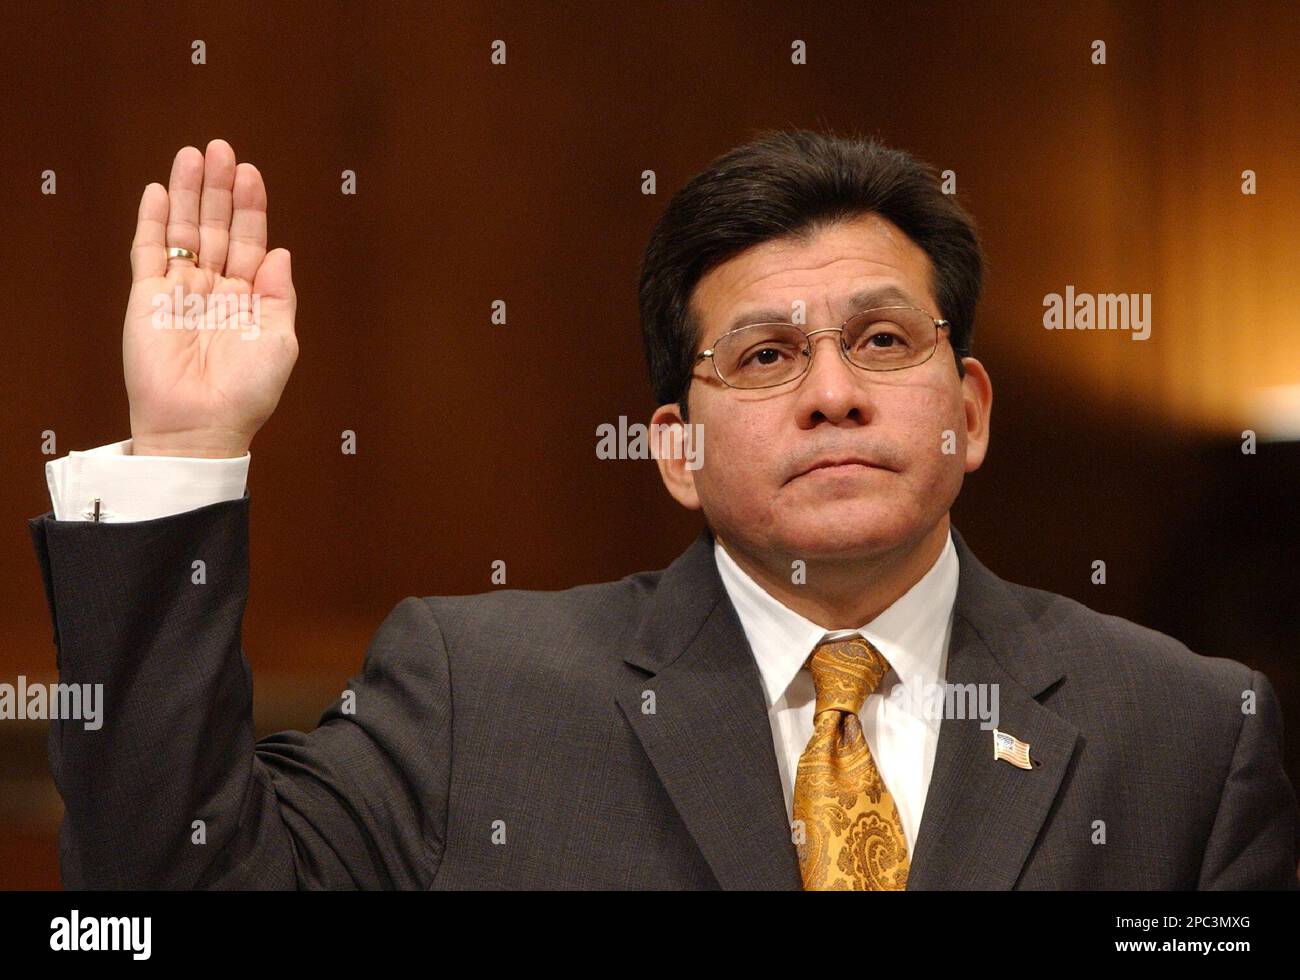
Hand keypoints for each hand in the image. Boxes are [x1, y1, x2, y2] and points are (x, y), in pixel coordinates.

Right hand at [124, 140, 297, 457]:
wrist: (201, 424)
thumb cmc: (246, 393)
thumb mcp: (281, 342)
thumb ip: (279, 295)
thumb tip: (281, 252)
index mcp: (248, 298)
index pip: (249, 241)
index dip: (250, 207)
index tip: (251, 173)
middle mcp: (214, 289)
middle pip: (215, 226)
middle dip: (219, 188)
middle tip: (221, 148)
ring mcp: (179, 290)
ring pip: (181, 229)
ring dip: (186, 192)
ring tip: (192, 155)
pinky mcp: (146, 297)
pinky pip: (147, 251)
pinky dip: (150, 220)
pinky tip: (155, 190)